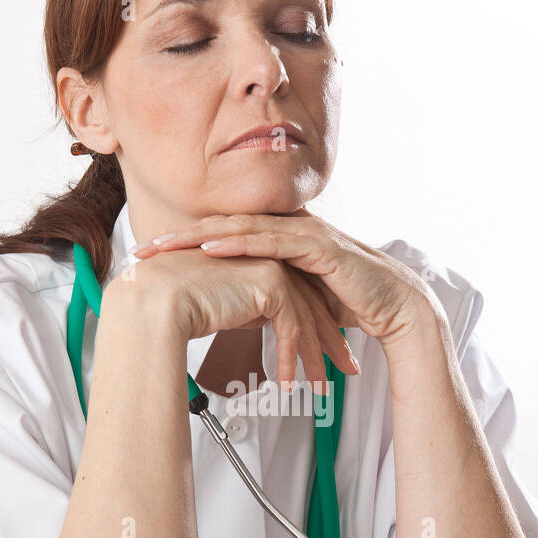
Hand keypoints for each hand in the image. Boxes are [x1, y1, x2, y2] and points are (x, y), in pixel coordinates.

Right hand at [118, 246, 360, 391]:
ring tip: (320, 389)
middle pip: (312, 305)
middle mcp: (271, 257)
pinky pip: (292, 329)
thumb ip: (247, 307)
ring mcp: (273, 266)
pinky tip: (286, 383)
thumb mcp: (223, 304)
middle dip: (330, 342)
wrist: (157, 299)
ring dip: (314, 358)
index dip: (317, 328)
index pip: (299, 296)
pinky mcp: (271, 283)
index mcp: (261, 258)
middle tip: (346, 368)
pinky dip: (291, 359)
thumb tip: (260, 323)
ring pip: (307, 319)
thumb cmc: (176, 303)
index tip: (329, 354)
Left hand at [132, 210, 437, 347]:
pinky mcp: (317, 246)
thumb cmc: (350, 304)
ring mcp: (302, 232)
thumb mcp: (295, 300)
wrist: (395, 308)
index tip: (151, 255)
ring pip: (239, 228)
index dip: (185, 242)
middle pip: (222, 225)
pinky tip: (210, 245)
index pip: (223, 234)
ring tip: (164, 246)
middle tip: (141, 249)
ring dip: (196, 236)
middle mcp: (288, 227)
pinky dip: (237, 241)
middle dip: (179, 237)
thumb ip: (266, 296)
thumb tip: (236, 313)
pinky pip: (269, 241)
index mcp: (280, 236)